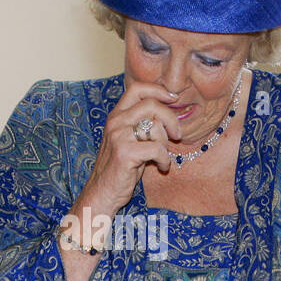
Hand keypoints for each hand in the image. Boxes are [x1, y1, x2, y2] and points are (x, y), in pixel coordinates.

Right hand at [74, 80, 182, 217]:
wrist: (103, 192)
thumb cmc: (121, 168)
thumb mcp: (129, 140)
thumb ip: (142, 124)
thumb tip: (170, 114)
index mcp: (117, 115)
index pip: (137, 88)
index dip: (159, 90)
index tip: (174, 99)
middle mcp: (116, 122)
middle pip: (151, 104)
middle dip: (171, 119)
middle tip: (177, 134)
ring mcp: (119, 136)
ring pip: (155, 127)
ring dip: (166, 144)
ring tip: (162, 157)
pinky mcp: (125, 153)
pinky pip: (157, 148)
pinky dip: (165, 159)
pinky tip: (162, 167)